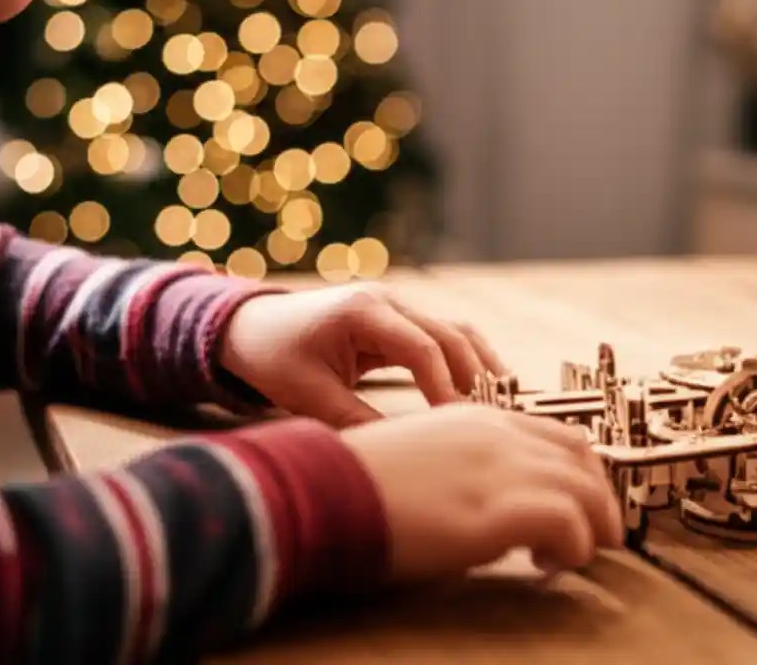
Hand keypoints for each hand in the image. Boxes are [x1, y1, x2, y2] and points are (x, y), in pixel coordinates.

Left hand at [219, 283, 506, 426]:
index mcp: (363, 311)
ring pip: (456, 331)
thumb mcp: (308, 396)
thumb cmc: (274, 358)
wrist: (250, 327)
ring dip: (482, 366)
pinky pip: (444, 338)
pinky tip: (485, 393)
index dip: (446, 387)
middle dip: (477, 377)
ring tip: (506, 406)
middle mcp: (388, 301)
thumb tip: (403, 454)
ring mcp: (397, 307)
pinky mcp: (400, 321)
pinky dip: (467, 362)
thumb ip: (356, 421)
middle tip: (497, 421)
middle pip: (450, 334)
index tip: (460, 425)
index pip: (422, 347)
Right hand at [340, 404, 622, 580]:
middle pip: (583, 459)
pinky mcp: (500, 507)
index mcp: (481, 419)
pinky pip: (570, 522)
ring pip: (586, 489)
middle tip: (597, 536)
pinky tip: (546, 563)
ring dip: (592, 526)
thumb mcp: (423, 457)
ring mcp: (502, 467)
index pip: (560, 435)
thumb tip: (488, 503)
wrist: (324, 491)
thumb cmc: (358, 484)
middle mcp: (500, 435)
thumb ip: (465, 467)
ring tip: (575, 555)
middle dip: (600, 499)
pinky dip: (573, 546)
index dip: (582, 472)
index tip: (581, 503)